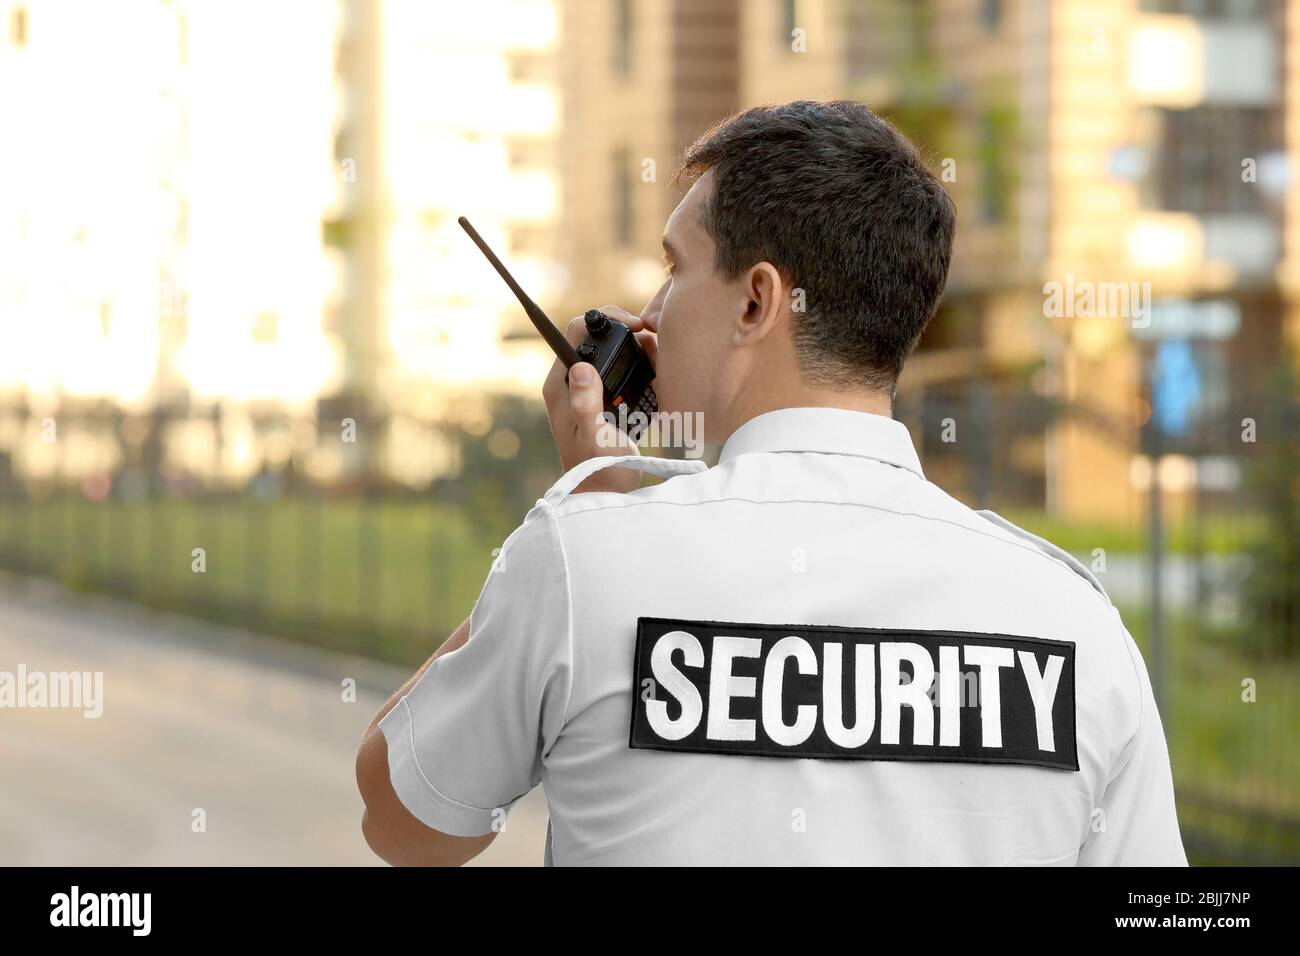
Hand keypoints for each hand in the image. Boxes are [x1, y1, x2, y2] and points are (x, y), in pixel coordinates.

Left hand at [542, 305, 653, 493]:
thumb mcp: (593, 436)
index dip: (604, 319)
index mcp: (560, 384)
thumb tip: (581, 366)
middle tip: (650, 341)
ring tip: (656, 360)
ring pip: (612, 350)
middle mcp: (571, 381)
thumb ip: (585, 403)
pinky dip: (641, 365)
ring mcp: (588, 389)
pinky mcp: (605, 398)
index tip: (634, 326)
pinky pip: (622, 368)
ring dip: (637, 348)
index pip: (575, 331)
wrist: (604, 493)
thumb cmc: (598, 470)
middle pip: (596, 336)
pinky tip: (654, 374)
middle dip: (625, 332)